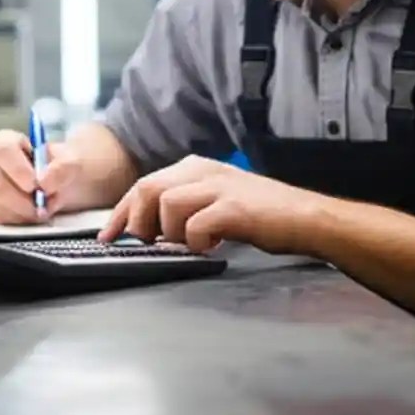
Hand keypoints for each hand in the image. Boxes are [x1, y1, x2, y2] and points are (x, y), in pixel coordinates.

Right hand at [0, 129, 85, 224]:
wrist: (58, 186)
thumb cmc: (59, 169)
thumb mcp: (71, 163)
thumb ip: (63, 167)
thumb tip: (44, 181)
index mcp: (6, 142)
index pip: (3, 149)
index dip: (18, 169)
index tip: (36, 185)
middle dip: (25, 201)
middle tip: (45, 204)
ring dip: (24, 213)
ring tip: (43, 208)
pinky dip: (18, 221)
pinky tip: (31, 215)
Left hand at [97, 155, 320, 253]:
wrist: (306, 217)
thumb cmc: (261, 215)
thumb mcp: (215, 200)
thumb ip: (184, 206)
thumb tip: (150, 227)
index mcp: (196, 168)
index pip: (143, 184)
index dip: (122, 212)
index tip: (108, 234)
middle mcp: (204, 171)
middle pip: (147, 189)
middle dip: (137, 221)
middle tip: (146, 242)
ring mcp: (220, 187)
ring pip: (167, 204)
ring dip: (171, 231)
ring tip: (190, 242)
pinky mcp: (235, 207)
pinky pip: (197, 224)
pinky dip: (197, 241)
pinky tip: (212, 246)